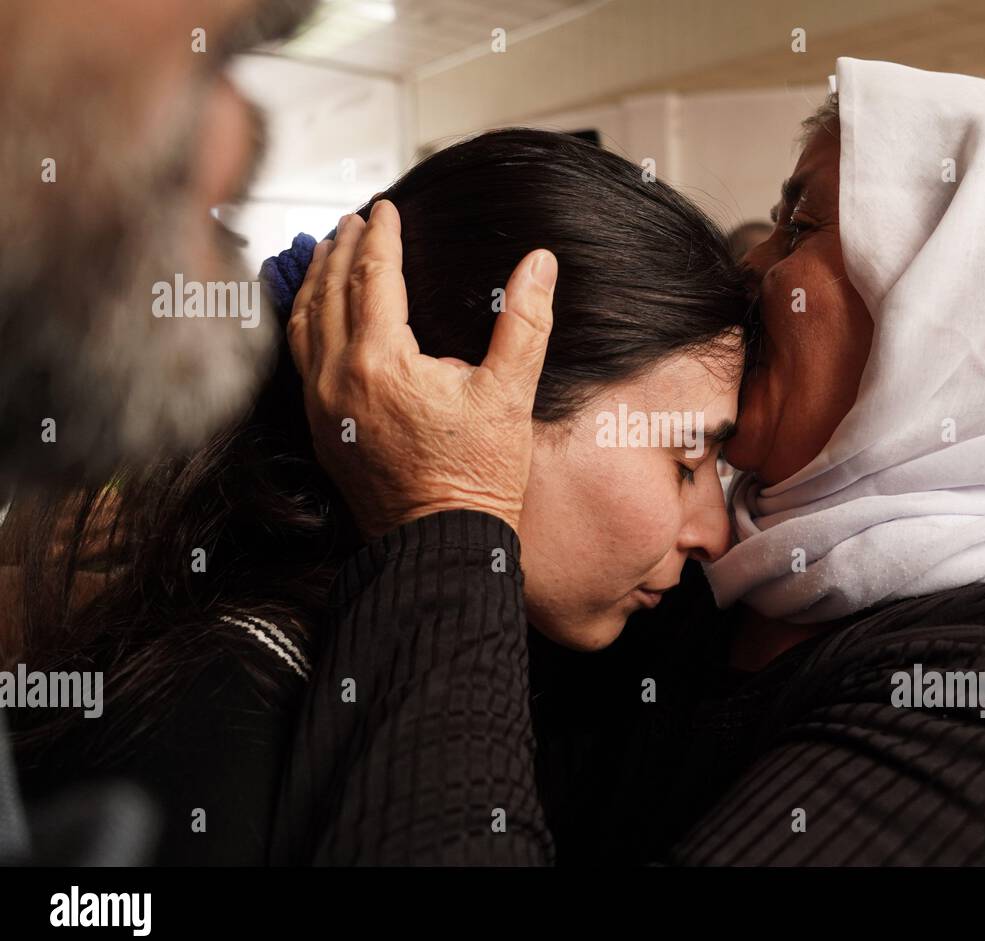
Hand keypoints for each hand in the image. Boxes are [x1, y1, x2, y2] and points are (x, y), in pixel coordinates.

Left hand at [285, 200, 556, 538]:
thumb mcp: (509, 394)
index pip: (374, 276)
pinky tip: (313, 315)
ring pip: (303, 323)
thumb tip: (540, 264)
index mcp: (381, 362)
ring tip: (327, 253)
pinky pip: (298, 359)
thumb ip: (525, 322)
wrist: (440, 542)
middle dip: (342, 248)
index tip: (386, 209)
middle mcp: (339, 379)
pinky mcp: (320, 429)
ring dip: (315, 281)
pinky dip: (303, 322)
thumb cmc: (475, 478)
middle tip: (354, 219)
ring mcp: (322, 406)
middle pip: (330, 291)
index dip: (381, 236)